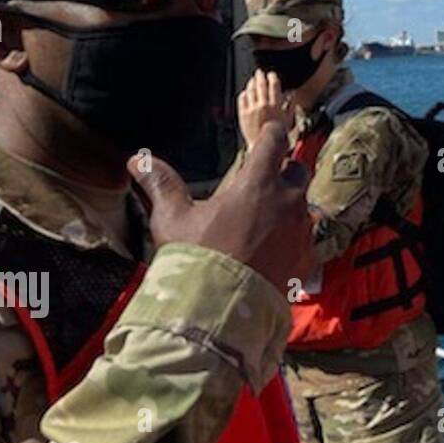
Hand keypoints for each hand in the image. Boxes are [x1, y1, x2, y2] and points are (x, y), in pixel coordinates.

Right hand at [129, 122, 313, 295]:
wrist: (221, 309)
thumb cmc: (196, 257)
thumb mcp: (173, 218)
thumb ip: (161, 183)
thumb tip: (137, 159)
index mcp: (259, 182)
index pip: (274, 141)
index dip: (270, 134)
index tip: (266, 133)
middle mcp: (288, 200)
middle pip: (296, 171)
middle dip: (283, 170)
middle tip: (264, 179)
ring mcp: (301, 229)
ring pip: (303, 205)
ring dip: (288, 205)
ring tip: (267, 217)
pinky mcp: (307, 257)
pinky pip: (307, 238)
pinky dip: (294, 238)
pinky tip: (276, 248)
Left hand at [238, 69, 293, 148]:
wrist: (265, 145)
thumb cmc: (278, 135)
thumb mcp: (289, 119)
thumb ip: (290, 106)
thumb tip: (292, 95)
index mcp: (276, 105)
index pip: (274, 85)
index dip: (272, 77)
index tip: (271, 74)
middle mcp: (263, 105)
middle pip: (261, 85)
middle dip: (260, 76)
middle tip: (259, 72)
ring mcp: (252, 109)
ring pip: (251, 90)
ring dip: (251, 83)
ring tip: (252, 80)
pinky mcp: (243, 114)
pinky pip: (242, 100)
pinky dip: (244, 94)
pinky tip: (245, 92)